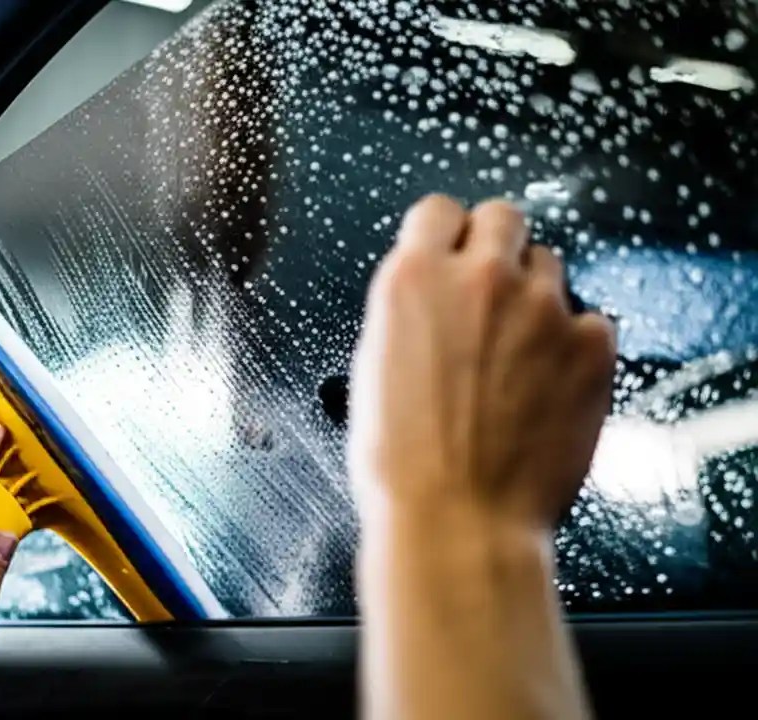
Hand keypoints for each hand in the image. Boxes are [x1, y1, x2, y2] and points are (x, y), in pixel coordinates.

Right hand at [349, 195, 611, 719]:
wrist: (456, 521)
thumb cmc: (401, 465)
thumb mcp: (372, 367)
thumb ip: (407, 313)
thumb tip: (426, 298)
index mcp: (412, 280)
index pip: (437, 210)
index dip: (443, 233)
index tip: (449, 251)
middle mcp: (480, 279)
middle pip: (503, 217)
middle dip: (495, 246)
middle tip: (489, 289)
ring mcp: (542, 309)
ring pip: (550, 264)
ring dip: (535, 294)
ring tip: (518, 348)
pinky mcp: (591, 347)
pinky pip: (593, 319)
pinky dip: (575, 342)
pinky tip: (550, 381)